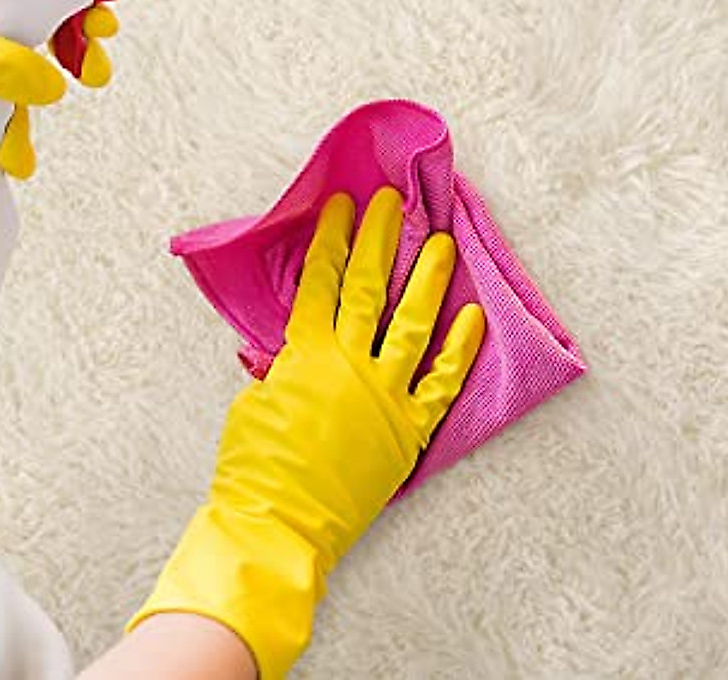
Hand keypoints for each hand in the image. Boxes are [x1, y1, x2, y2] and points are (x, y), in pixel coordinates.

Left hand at [0, 0, 116, 178]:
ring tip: (18, 144)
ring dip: (27, 114)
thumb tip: (52, 83)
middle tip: (94, 73)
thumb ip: (9, 62)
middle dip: (68, 58)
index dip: (73, 2)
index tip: (100, 25)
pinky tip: (8, 155)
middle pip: (36, 33)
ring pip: (18, 80)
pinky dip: (8, 133)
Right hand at [130, 187, 485, 678]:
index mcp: (304, 354)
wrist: (276, 526)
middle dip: (378, 238)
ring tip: (441, 242)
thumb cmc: (253, 468)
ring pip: (411, 323)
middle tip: (390, 201)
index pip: (319, 282)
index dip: (330, 239)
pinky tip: (474, 318)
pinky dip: (459, 351)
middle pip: (366, 287)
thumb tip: (290, 352)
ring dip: (427, 279)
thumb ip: (279, 369)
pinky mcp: (408, 430)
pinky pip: (441, 383)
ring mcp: (382, 395)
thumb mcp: (254, 404)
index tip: (340, 205)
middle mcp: (347, 364)